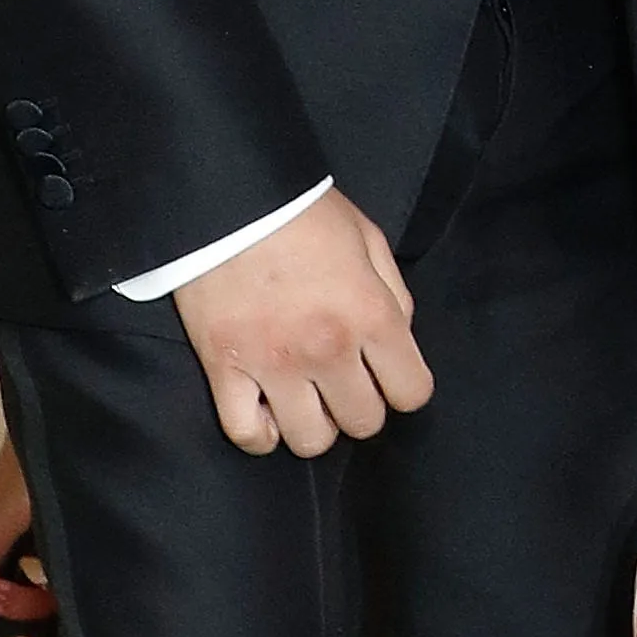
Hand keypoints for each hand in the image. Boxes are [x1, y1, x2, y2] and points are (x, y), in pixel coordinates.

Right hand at [172, 185, 432, 457]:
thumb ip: (393, 292)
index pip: (411, 392)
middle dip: (361, 404)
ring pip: (310, 441)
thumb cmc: (304, 212)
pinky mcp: (224, 370)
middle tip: (344, 379)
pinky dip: (261, 433)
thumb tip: (399, 339)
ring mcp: (273, 365)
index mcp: (369, 313)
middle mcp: (327, 349)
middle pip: (363, 422)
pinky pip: (247, 436)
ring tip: (306, 395)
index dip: (404, 385)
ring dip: (315, 423)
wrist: (231, 195)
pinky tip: (267, 410)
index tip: (388, 372)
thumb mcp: (368, 237)